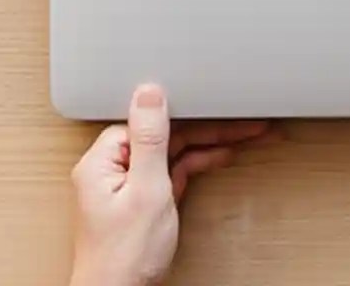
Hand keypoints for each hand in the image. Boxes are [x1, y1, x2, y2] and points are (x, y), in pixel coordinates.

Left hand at [69, 85, 268, 285]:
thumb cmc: (124, 256)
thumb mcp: (146, 189)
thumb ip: (150, 139)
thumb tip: (149, 93)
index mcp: (102, 161)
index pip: (148, 121)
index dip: (187, 112)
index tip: (219, 107)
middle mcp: (111, 169)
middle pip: (164, 136)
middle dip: (207, 129)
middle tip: (246, 124)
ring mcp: (128, 186)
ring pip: (172, 153)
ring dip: (208, 145)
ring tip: (247, 135)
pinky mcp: (142, 200)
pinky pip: (172, 172)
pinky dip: (197, 164)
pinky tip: (221, 156)